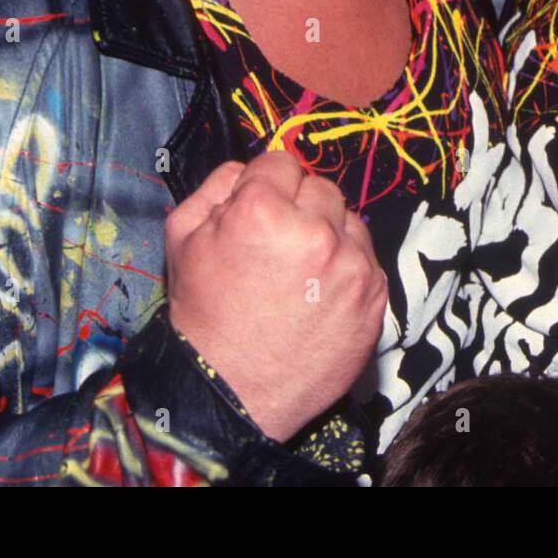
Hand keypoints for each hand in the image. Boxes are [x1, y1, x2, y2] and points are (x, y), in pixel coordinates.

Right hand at [165, 149, 387, 442]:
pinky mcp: (375, 294)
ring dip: (328, 234)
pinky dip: (346, 267)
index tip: (257, 214)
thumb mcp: (182, 238)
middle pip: (320, 187)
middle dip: (299, 207)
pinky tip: (319, 294)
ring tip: (299, 273)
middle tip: (277, 246)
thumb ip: (217, 186)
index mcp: (262, 210)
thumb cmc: (203, 316)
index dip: (264, 187)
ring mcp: (351, 264)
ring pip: (348, 219)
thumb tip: (249, 169)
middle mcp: (314, 231)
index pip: (280, 162)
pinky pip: (366, 256)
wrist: (230, 395)